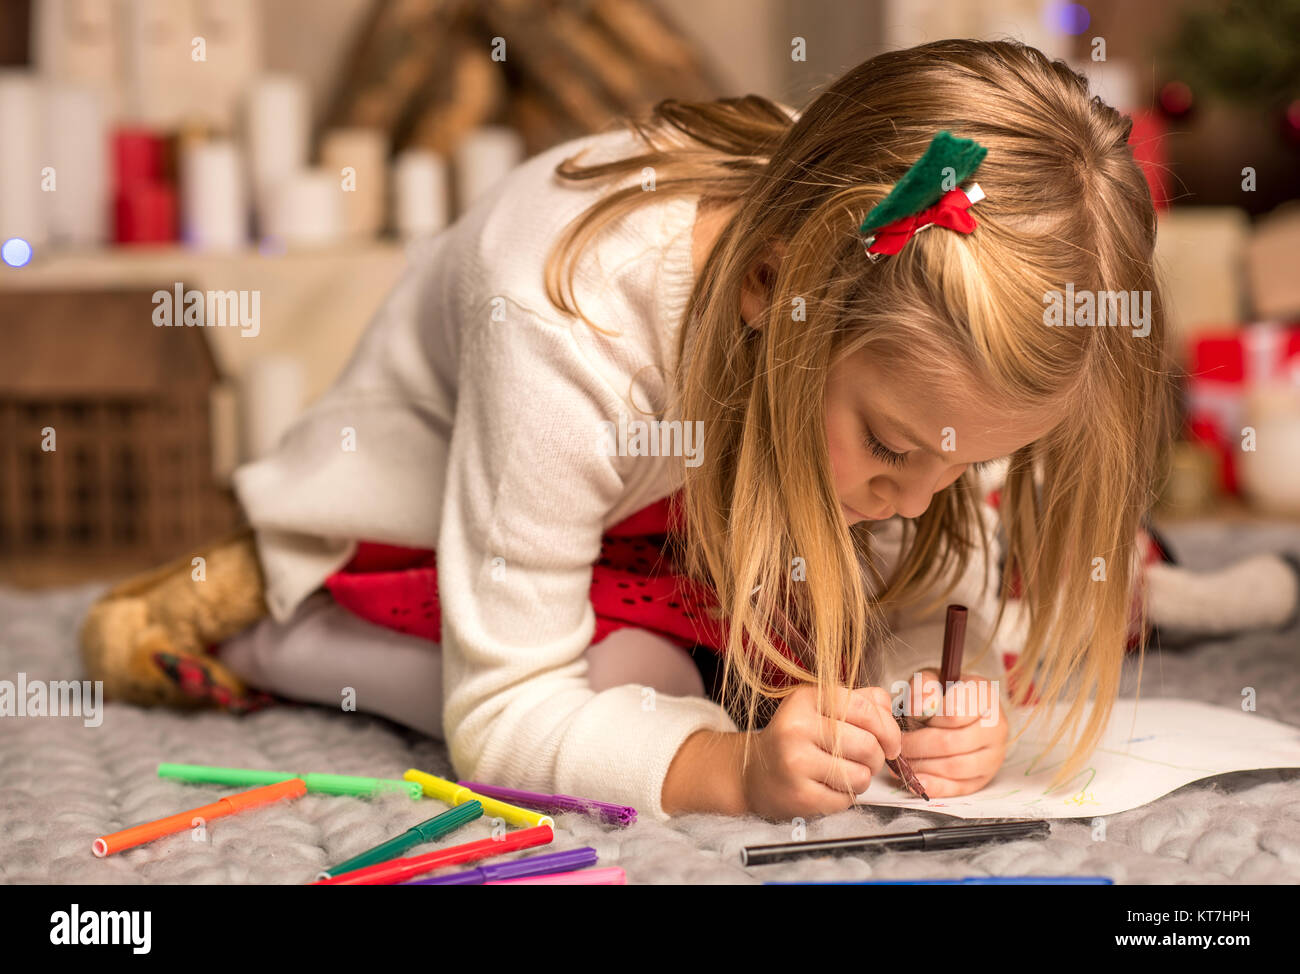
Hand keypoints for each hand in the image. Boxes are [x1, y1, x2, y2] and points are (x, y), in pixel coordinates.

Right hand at [742, 684, 900, 820]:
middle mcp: (797, 727)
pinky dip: (845, 796)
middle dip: (877, 757)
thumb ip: (859, 700)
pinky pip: (846, 799)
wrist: (754, 772)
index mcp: (806, 699)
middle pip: (868, 745)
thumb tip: (888, 710)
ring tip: (844, 773)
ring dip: (861, 779)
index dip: (888, 728)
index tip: (890, 742)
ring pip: (861, 775)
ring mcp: (795, 762)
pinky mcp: (799, 795)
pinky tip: (827, 787)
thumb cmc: (796, 739)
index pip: (866, 708)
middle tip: (867, 760)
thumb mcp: (820, 707)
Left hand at [889, 668, 1007, 797]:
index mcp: (985, 695)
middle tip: (897, 744)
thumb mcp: (931, 678)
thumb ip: (923, 686)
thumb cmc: (943, 693)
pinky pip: (960, 787)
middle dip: (917, 745)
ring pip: (954, 767)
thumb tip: (921, 707)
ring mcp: (994, 755)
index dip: (927, 717)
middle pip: (951, 743)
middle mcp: (996, 727)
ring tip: (902, 761)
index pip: (954, 713)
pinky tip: (917, 781)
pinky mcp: (985, 778)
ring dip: (923, 766)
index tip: (911, 716)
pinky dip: (936, 787)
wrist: (960, 710)